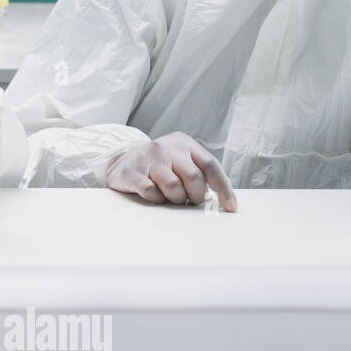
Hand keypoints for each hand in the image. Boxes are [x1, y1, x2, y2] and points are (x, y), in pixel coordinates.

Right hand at [105, 132, 236, 210]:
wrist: (120, 160)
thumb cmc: (158, 165)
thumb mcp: (179, 160)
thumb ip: (198, 172)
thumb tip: (222, 199)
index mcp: (183, 143)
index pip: (210, 165)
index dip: (223, 188)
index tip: (230, 207)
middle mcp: (166, 147)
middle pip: (193, 178)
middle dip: (195, 196)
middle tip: (188, 200)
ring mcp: (148, 159)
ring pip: (173, 188)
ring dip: (174, 199)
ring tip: (169, 197)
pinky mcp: (132, 172)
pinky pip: (151, 193)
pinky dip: (156, 200)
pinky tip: (153, 195)